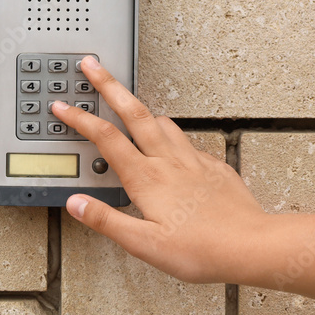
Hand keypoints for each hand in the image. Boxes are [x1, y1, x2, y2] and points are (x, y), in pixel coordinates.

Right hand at [52, 56, 266, 283]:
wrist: (251, 246)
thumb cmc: (201, 249)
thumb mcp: (143, 243)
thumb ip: (105, 220)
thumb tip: (75, 203)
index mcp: (145, 178)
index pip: (105, 137)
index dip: (80, 118)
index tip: (63, 106)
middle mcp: (168, 161)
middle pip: (133, 111)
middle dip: (109, 84)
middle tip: (93, 65)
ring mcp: (193, 160)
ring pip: (163, 121)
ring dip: (141, 107)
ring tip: (130, 101)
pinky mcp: (214, 167)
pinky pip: (188, 142)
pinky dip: (172, 136)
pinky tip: (173, 147)